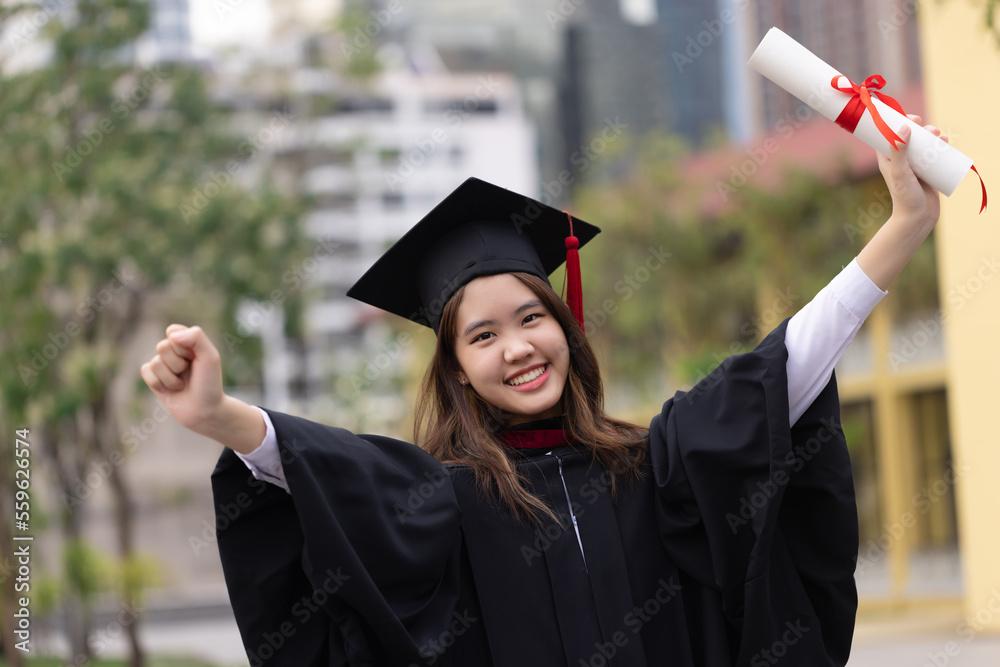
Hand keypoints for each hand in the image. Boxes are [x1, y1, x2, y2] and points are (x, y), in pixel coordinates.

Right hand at [140, 324, 224, 433]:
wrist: (204, 412)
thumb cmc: (210, 383)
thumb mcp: (210, 357)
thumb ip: (196, 337)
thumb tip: (171, 334)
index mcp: (188, 342)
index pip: (173, 331)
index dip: (182, 345)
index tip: (195, 357)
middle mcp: (174, 352)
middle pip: (162, 347)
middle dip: (177, 364)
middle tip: (189, 373)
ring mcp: (163, 365)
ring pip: (155, 362)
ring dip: (171, 378)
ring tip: (182, 385)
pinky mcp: (154, 378)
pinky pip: (146, 371)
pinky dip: (158, 383)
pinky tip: (169, 390)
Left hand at [876, 114, 946, 230]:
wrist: (917, 218)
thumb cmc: (904, 196)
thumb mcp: (900, 171)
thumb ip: (899, 150)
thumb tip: (904, 127)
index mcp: (888, 160)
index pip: (888, 136)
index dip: (896, 124)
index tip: (909, 118)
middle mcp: (900, 161)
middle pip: (908, 138)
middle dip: (919, 129)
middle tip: (927, 128)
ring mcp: (915, 166)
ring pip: (922, 145)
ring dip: (931, 136)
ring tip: (939, 135)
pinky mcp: (928, 172)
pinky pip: (933, 155)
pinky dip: (940, 146)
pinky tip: (946, 141)